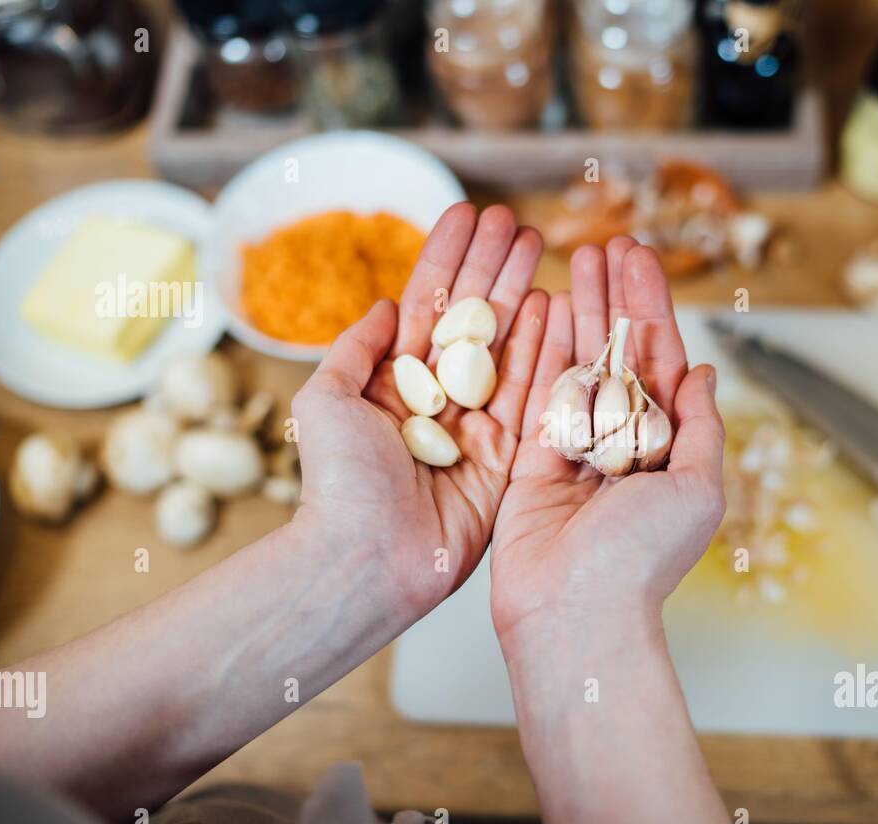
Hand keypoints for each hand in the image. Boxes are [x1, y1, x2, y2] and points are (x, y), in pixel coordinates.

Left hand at [289, 203, 546, 624]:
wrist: (368, 558)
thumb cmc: (338, 483)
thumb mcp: (325, 400)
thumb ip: (355, 350)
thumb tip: (387, 307)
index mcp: (393, 385)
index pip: (427, 306)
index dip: (448, 258)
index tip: (467, 213)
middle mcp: (438, 401)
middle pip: (471, 320)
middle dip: (492, 266)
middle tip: (514, 220)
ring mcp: (476, 428)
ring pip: (504, 347)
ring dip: (521, 292)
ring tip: (537, 243)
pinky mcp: (508, 459)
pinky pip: (530, 395)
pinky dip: (542, 348)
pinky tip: (553, 303)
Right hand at [489, 237, 726, 649]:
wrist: (574, 611)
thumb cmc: (643, 559)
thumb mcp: (697, 487)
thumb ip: (701, 427)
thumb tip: (704, 374)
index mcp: (667, 448)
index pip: (661, 362)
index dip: (653, 308)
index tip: (641, 258)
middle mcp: (623, 443)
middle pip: (619, 352)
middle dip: (616, 297)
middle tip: (607, 243)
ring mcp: (575, 449)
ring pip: (578, 362)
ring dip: (580, 309)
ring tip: (576, 257)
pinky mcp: (530, 459)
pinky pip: (538, 391)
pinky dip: (542, 346)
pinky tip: (544, 304)